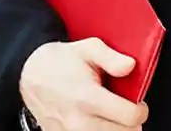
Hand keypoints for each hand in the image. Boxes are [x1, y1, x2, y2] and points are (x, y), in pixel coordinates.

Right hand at [20, 39, 148, 130]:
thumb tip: (130, 66)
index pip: (130, 117)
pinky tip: (98, 120)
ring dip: (116, 129)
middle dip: (130, 122)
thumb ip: (112, 57)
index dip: (140, 110)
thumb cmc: (59, 62)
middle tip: (125, 109)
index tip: (139, 104)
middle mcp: (79, 121)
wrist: (29, 74)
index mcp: (88, 98)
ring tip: (111, 115)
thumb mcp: (87, 48)